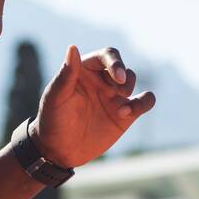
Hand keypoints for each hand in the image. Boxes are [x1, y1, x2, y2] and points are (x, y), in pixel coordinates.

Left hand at [32, 45, 155, 169]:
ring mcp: (114, 96)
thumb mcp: (56, 98)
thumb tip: (73, 47)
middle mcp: (101, 80)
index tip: (117, 77)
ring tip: (120, 110)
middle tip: (121, 91)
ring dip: (131, 89)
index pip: (107, 55)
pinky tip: (128, 113)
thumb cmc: (53, 121)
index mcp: (85, 70)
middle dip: (125, 76)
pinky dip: (144, 103)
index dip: (115, 62)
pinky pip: (145, 101)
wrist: (60, 150)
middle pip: (122, 67)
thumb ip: (66, 74)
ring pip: (133, 80)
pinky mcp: (126, 114)